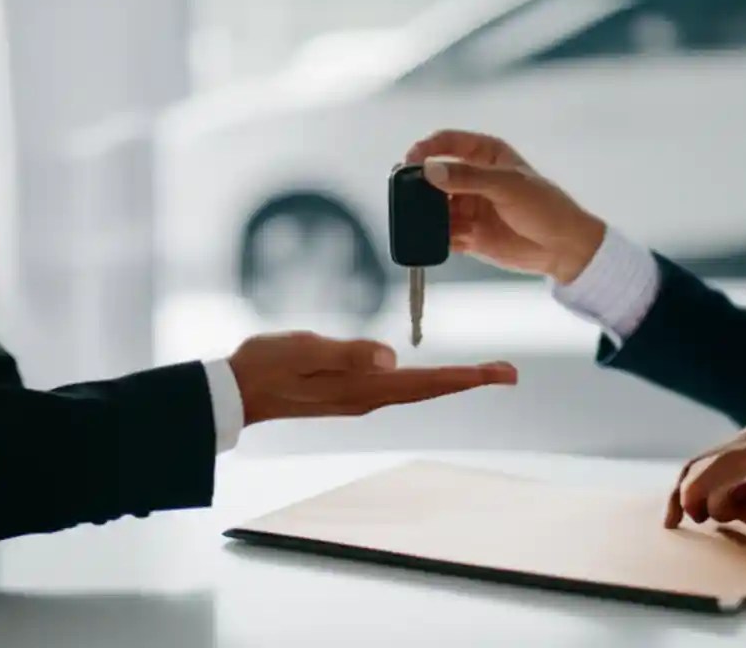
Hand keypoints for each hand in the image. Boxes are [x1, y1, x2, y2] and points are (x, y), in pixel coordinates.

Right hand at [228, 331, 516, 423]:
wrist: (236, 390)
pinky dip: (425, 380)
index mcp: (363, 387)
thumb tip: (391, 356)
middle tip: (509, 373)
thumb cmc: (266, 365)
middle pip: (431, 388)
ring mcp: (359, 396)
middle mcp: (368, 396)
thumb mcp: (304, 350)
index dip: (466, 376)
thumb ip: (347, 353)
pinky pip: (400, 387)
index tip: (499, 373)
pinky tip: (431, 375)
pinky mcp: (350, 391)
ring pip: (418, 389)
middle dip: (471, 379)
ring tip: (482, 374)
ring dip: (452, 380)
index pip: (426, 381)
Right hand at [405, 130, 605, 283]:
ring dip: (427, 214)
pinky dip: (436, 237)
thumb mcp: (507, 185)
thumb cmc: (545, 207)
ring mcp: (469, 206)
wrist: (563, 248)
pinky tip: (436, 240)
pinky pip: (443, 233)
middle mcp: (473, 178)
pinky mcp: (468, 234)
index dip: (427, 148)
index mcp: (486, 154)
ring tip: (423, 220)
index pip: (447, 142)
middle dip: (421, 184)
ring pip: (435, 207)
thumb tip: (430, 171)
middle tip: (408, 194)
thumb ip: (468, 177)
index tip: (411, 160)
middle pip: (435, 175)